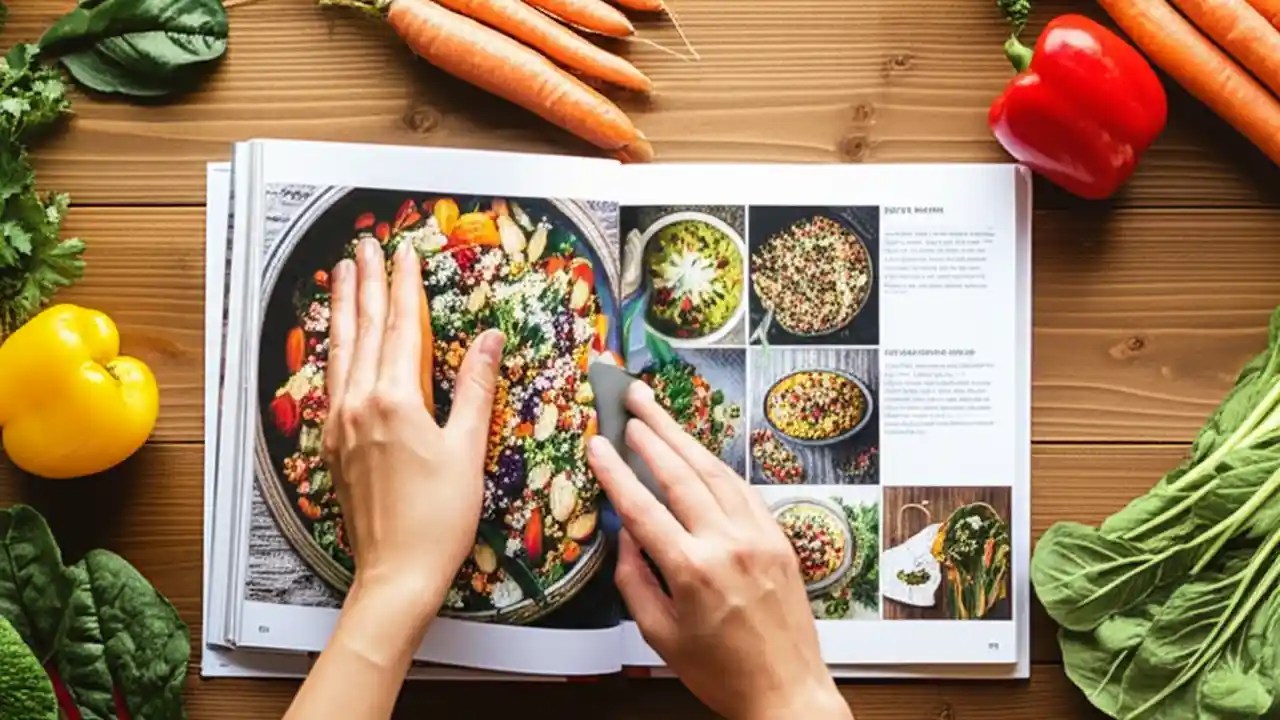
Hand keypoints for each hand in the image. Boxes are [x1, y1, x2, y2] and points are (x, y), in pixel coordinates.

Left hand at [323, 236, 504, 622]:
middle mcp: (359, 404)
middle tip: (365, 247)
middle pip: (363, 331)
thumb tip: (488, 339)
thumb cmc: (440, 517)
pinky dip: (336, 351)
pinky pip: (331, 382)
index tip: (404, 253)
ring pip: (341, 352)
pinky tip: (337, 343)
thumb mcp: (467, 449)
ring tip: (341, 276)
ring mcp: (341, 423)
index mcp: (395, 400)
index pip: (402, 328)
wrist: (397, 572)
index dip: (404, 287)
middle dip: (364, 284)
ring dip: (343, 310)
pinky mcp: (333, 445)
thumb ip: (474, 388)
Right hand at [587, 383, 851, 719]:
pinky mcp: (779, 539)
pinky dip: (717, 466)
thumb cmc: (722, 673)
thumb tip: (625, 536)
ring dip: (684, 437)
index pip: (644, 507)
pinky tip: (698, 452)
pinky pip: (743, 490)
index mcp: (693, 571)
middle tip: (630, 401)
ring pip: (716, 472)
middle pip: (682, 473)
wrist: (786, 693)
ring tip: (658, 411)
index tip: (599, 443)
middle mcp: (729, 545)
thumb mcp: (660, 635)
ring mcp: (759, 537)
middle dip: (652, 431)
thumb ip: (635, 580)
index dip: (616, 472)